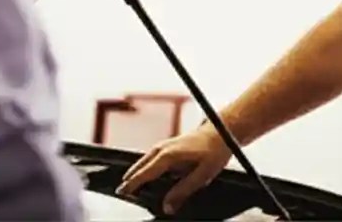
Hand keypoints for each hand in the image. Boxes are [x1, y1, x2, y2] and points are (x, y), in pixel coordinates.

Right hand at [116, 126, 232, 214]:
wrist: (220, 133)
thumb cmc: (213, 151)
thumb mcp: (202, 175)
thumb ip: (183, 191)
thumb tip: (167, 207)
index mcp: (168, 155)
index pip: (144, 173)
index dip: (131, 185)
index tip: (121, 194)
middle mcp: (161, 148)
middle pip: (138, 168)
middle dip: (131, 182)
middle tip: (125, 195)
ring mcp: (161, 146)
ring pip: (142, 164)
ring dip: (137, 176)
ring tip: (133, 191)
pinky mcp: (164, 148)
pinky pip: (149, 161)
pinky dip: (145, 171)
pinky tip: (148, 181)